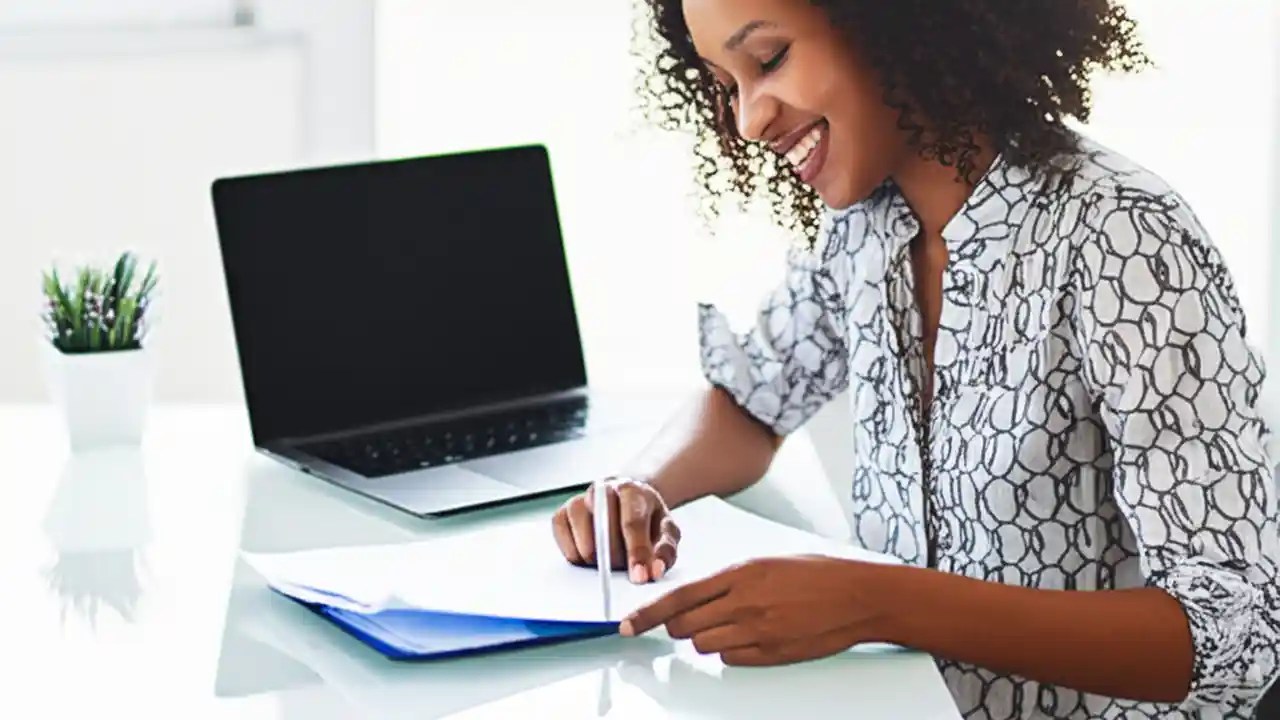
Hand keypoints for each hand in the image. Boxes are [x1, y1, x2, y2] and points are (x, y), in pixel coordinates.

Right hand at [551, 476, 680, 582]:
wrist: (628, 500)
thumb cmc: (648, 519)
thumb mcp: (666, 531)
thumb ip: (665, 551)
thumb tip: (653, 572)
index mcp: (631, 490)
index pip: (632, 523)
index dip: (636, 552)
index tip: (638, 577)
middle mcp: (602, 490)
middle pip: (604, 533)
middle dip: (616, 559)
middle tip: (624, 566)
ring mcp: (578, 501)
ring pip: (583, 541)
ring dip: (597, 560)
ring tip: (609, 560)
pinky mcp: (561, 515)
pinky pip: (564, 544)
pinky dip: (577, 557)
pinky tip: (591, 556)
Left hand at [618, 555, 882, 665]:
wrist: (858, 595)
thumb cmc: (817, 574)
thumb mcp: (767, 563)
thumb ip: (730, 580)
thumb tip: (698, 598)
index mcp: (739, 573)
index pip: (678, 598)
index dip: (647, 614)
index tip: (626, 626)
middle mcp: (743, 602)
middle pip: (684, 627)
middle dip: (680, 627)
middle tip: (694, 621)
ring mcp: (758, 631)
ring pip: (705, 646)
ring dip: (709, 639)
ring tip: (734, 625)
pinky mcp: (772, 654)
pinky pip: (732, 659)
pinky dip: (734, 652)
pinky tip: (754, 637)